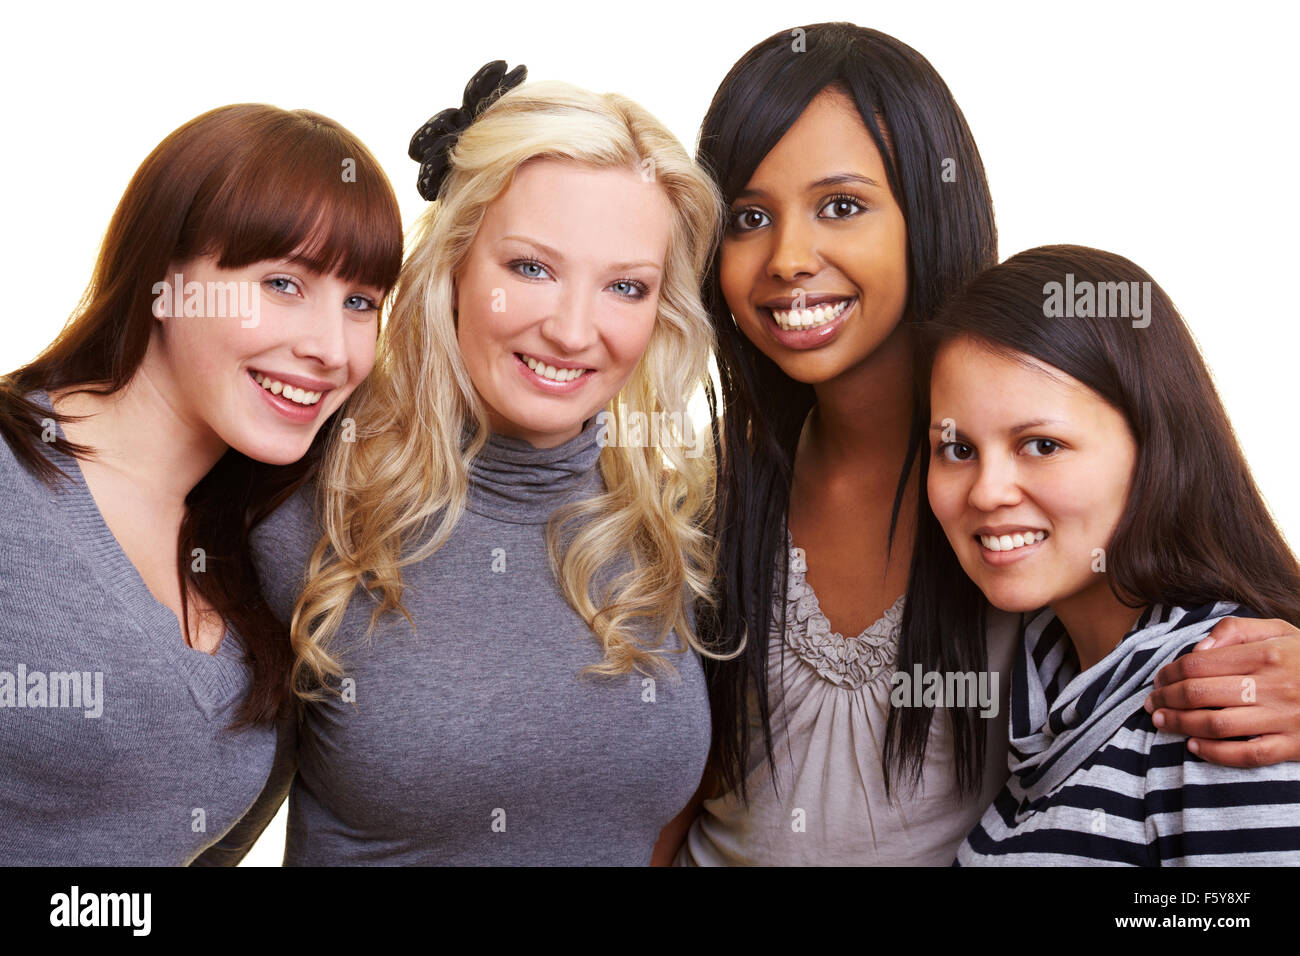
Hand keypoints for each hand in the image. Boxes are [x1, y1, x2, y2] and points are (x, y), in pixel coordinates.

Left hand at [1144, 616, 1299, 765]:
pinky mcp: (1294, 747)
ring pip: (1217, 724)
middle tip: (1151, 702)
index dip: (1170, 672)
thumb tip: (1198, 648)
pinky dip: (1215, 753)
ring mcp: (1284, 719)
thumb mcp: (1279, 630)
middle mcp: (1273, 686)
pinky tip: (1194, 746)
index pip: (1198, 664)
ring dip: (1181, 724)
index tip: (1158, 678)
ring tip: (1162, 722)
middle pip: (1200, 693)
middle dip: (1167, 699)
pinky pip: (1247, 755)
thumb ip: (1235, 631)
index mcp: (1265, 654)